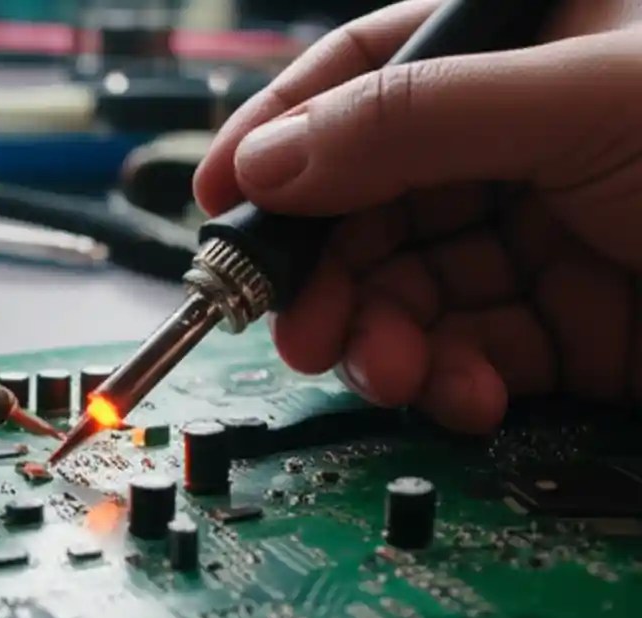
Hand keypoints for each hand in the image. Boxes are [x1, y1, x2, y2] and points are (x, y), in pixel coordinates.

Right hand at [194, 0, 641, 432]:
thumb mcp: (574, 102)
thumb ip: (411, 123)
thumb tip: (268, 160)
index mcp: (520, 47)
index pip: (367, 71)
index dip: (283, 130)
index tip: (218, 196)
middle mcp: (518, 139)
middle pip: (368, 201)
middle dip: (326, 272)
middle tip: (296, 326)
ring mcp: (539, 235)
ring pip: (406, 288)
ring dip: (380, 340)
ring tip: (385, 372)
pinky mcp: (566, 325)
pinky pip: (470, 354)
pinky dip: (452, 383)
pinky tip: (467, 395)